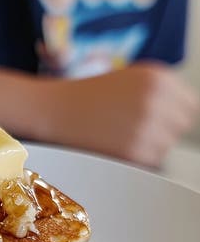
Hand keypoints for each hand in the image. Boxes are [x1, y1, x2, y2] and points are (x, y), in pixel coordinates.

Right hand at [41, 62, 198, 165]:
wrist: (55, 110)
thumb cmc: (90, 97)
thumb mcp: (134, 79)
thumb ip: (165, 92)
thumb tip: (186, 114)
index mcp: (159, 78)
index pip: (191, 107)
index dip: (173, 114)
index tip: (157, 118)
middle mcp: (156, 101)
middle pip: (180, 129)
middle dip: (162, 130)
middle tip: (132, 126)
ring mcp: (146, 127)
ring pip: (166, 147)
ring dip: (148, 146)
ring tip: (120, 134)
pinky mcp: (134, 152)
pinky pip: (150, 163)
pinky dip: (135, 159)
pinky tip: (115, 145)